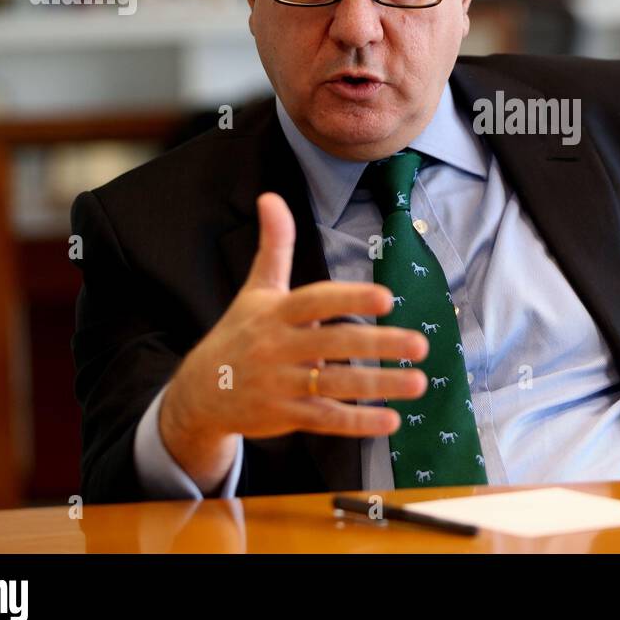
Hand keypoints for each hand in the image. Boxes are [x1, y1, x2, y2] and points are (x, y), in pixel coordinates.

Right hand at [159, 192, 428, 490]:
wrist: (199, 391)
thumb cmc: (239, 333)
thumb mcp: (255, 289)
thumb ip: (273, 246)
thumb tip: (270, 197)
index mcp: (276, 313)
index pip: (316, 302)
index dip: (350, 299)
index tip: (386, 297)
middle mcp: (278, 348)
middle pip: (333, 345)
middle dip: (378, 344)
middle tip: (420, 344)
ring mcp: (280, 385)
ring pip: (335, 386)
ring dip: (379, 385)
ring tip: (418, 382)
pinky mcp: (285, 417)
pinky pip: (325, 420)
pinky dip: (358, 423)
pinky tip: (390, 420)